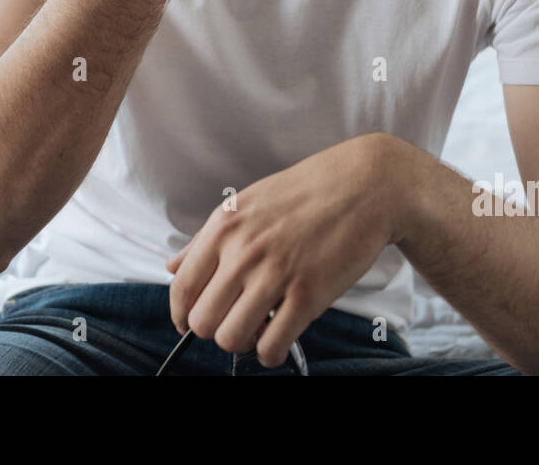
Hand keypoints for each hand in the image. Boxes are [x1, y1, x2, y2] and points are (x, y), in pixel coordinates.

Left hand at [166, 133, 407, 367]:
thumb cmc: (307, 192)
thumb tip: (173, 266)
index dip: (181, 316)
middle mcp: (243, 252)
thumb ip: (206, 238)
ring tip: (258, 330)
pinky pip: (272, 346)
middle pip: (202, 321)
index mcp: (224, 228)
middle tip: (234, 322)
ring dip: (242, 343)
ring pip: (232, 338)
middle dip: (214, 330)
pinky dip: (271, 353)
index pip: (181, 288)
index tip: (189, 324)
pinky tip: (279, 338)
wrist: (364, 186)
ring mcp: (276, 274)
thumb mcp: (246, 203)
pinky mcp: (308, 295)